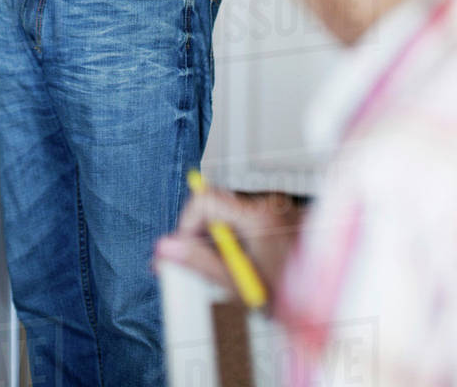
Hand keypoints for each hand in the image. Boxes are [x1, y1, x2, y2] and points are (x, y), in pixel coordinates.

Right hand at [154, 185, 304, 310]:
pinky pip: (253, 223)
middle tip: (211, 270)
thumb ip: (201, 264)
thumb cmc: (295, 297)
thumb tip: (167, 248)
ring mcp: (280, 211)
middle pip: (218, 209)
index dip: (187, 225)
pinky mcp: (287, 219)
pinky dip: (246, 243)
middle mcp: (269, 205)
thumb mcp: (241, 285)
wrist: (337, 305)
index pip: (204, 199)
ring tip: (241, 275)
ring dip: (227, 243)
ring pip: (234, 218)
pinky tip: (256, 268)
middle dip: (206, 238)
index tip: (185, 251)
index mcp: (257, 216)